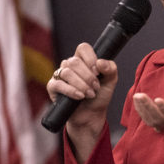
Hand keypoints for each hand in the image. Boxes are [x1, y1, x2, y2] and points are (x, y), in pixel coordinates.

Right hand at [46, 42, 118, 159]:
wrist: (91, 114)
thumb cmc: (100, 96)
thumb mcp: (110, 82)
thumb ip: (110, 69)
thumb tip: (100, 62)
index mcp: (83, 60)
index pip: (83, 48)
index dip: (91, 58)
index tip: (98, 72)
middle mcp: (70, 65)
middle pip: (75, 61)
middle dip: (88, 77)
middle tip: (96, 88)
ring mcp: (59, 75)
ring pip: (67, 72)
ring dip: (82, 85)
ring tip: (90, 94)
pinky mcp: (53, 87)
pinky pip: (58, 84)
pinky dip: (71, 91)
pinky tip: (80, 97)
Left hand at [132, 94, 163, 151]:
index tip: (157, 99)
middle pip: (158, 119)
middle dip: (148, 109)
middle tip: (139, 95)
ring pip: (151, 121)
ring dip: (142, 109)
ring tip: (137, 96)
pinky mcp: (162, 121)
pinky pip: (149, 119)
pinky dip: (142, 110)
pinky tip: (137, 100)